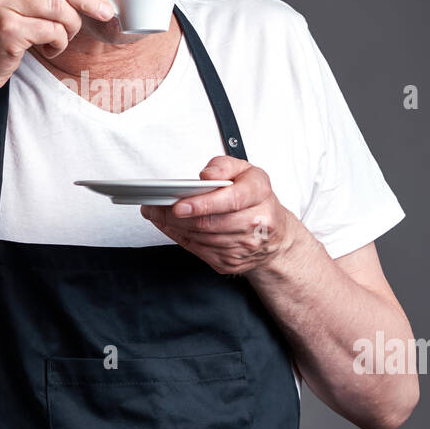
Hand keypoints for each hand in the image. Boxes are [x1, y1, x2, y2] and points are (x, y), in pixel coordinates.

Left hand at [140, 155, 296, 274]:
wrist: (275, 235)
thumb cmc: (255, 199)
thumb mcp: (245, 171)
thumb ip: (224, 166)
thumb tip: (207, 175)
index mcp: (260, 194)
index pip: (231, 200)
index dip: (202, 204)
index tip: (179, 204)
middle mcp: (257, 222)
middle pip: (210, 223)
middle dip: (176, 216)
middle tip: (154, 207)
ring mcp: (245, 246)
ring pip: (202, 239)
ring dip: (174, 227)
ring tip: (157, 214)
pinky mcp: (232, 262)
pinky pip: (200, 251)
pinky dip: (181, 238)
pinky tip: (170, 227)